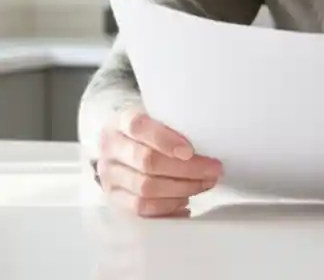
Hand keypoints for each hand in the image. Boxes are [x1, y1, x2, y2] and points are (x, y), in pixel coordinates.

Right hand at [95, 108, 222, 217]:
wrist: (123, 143)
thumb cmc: (150, 130)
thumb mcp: (158, 116)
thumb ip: (176, 124)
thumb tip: (210, 139)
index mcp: (121, 120)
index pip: (139, 127)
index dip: (165, 140)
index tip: (190, 151)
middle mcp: (111, 147)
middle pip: (147, 161)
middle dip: (186, 169)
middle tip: (213, 170)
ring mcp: (110, 175)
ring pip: (146, 188)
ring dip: (182, 189)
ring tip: (204, 184)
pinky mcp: (115, 197)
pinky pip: (142, 208)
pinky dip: (167, 206)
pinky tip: (185, 200)